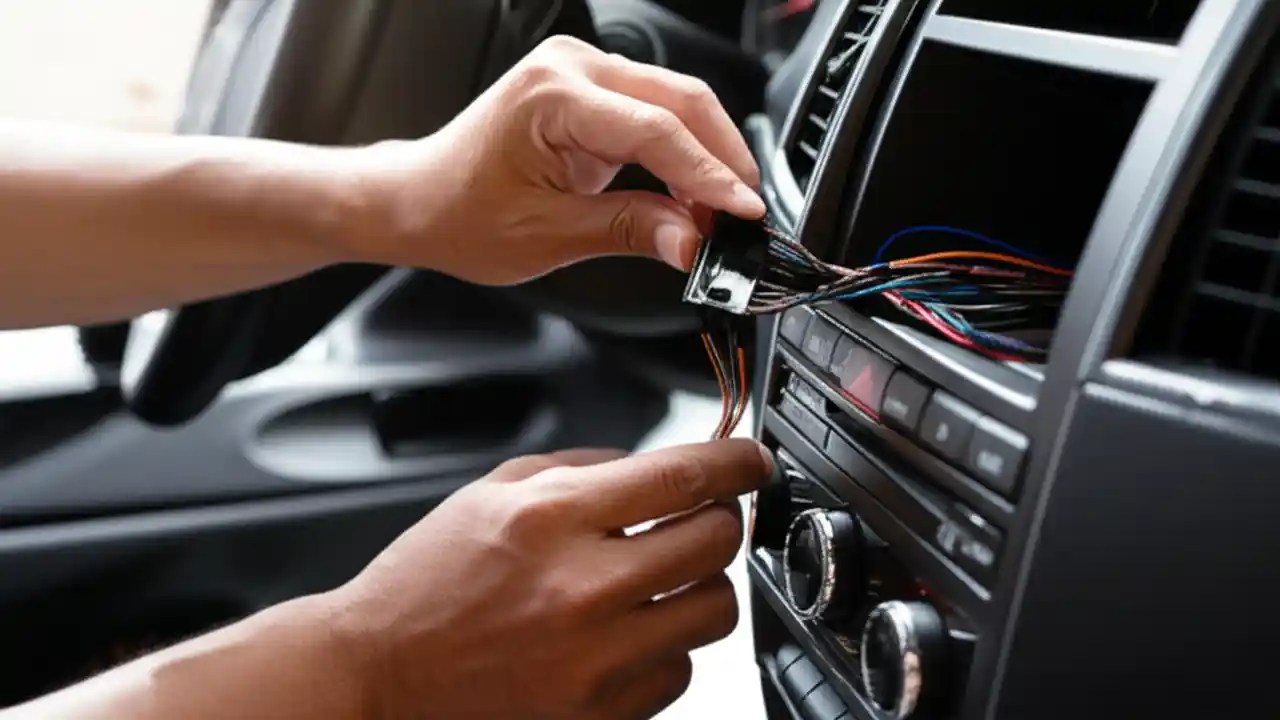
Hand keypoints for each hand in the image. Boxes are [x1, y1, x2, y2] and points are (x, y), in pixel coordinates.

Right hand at [323, 439, 771, 719]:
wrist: (378, 673)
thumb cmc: (427, 581)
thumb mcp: (492, 492)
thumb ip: (583, 470)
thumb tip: (656, 468)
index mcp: (552, 519)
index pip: (683, 477)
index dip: (736, 462)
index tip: (752, 461)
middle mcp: (581, 588)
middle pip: (715, 541)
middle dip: (719, 520)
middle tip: (696, 519)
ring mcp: (595, 658)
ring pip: (713, 609)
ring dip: (698, 585)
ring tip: (657, 581)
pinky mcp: (601, 712)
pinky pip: (680, 670)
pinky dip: (666, 645)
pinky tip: (624, 633)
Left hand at [347, 35, 764, 284]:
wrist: (419, 199)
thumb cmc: (459, 212)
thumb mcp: (549, 235)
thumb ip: (631, 230)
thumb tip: (694, 241)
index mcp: (552, 96)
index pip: (656, 131)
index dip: (709, 176)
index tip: (744, 213)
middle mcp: (570, 68)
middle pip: (681, 102)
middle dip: (722, 160)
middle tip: (744, 218)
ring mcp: (581, 72)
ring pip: (676, 103)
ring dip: (707, 156)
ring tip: (721, 214)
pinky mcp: (590, 89)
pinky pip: (655, 113)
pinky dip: (681, 153)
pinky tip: (693, 193)